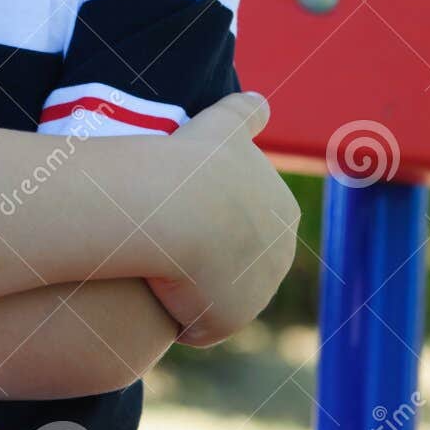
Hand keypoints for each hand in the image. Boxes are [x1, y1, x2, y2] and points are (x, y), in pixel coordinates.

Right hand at [144, 91, 299, 347]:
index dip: (205, 212)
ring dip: (187, 288)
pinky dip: (177, 317)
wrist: (174, 209)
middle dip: (204, 255)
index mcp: (282, 209)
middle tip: (157, 235)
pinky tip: (149, 299)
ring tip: (147, 267)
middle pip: (236, 259)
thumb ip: (242, 115)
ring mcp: (256, 291)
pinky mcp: (226, 320)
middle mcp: (279, 252)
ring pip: (215, 292)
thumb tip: (257, 104)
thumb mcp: (221, 126)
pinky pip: (197, 325)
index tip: (172, 203)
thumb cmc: (188, 164)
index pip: (245, 218)